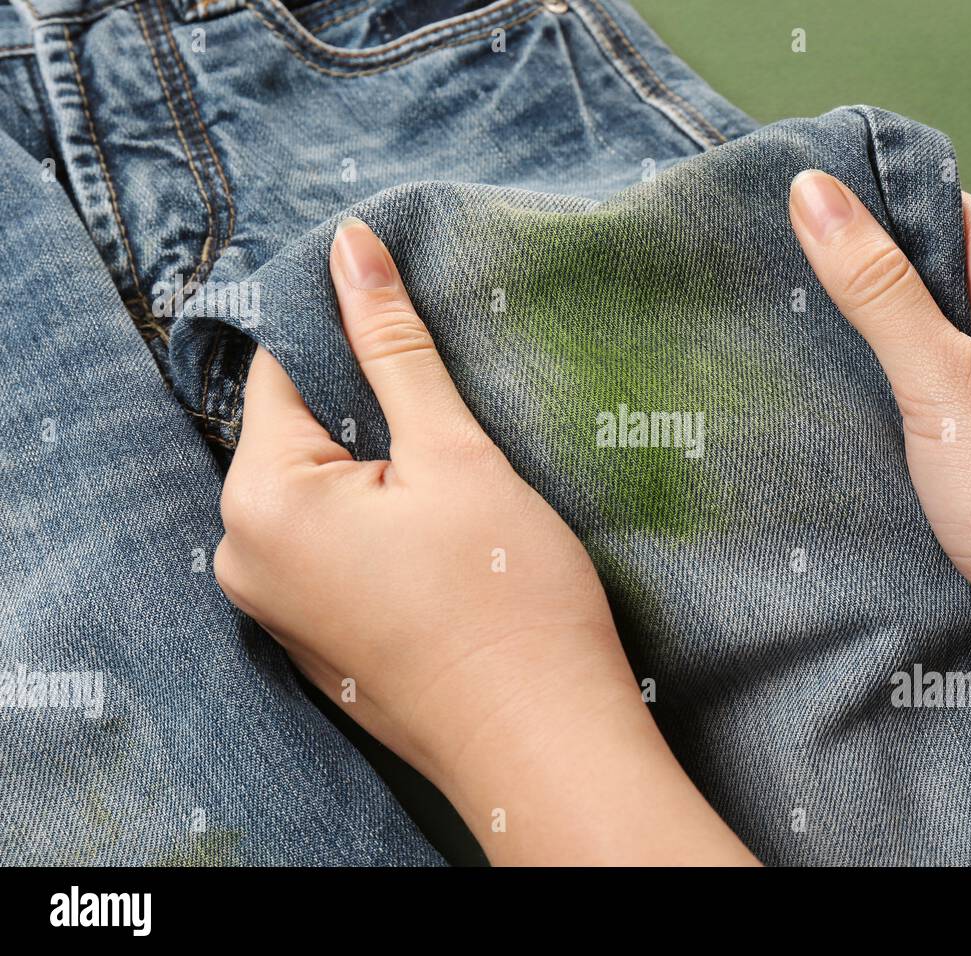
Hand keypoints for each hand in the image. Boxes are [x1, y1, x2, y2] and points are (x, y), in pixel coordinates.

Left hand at [215, 217, 755, 864]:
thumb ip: (392, 345)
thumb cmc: (505, 598)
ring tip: (454, 490)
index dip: (345, 333)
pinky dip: (374, 523)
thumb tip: (350, 245)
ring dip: (378, 468)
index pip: (281, 367)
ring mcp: (274, 606)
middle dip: (367, 409)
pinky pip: (327, 546)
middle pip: (296, 430)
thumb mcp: (452, 454)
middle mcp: (244, 555)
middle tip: (451, 428)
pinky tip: (440, 542)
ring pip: (318, 489)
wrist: (540, 739)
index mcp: (261, 499)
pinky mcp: (312, 637)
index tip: (408, 326)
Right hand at [789, 171, 970, 846]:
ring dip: (850, 348)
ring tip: (768, 339)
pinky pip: (909, 396)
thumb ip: (876, 288)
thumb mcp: (945, 383)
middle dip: (843, 285)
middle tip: (755, 284)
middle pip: (914, 276)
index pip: (934, 213)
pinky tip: (810, 399)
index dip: (858, 211)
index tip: (772, 213)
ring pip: (905, 341)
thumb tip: (813, 193)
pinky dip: (866, 399)